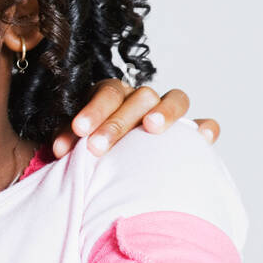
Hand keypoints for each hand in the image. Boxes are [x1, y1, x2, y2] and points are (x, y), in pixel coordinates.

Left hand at [53, 81, 220, 158]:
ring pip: (175, 98)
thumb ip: (68, 142)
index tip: (79, 130)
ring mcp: (167, 113)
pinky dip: (205, 128)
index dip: (93, 110)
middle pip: (137, 96)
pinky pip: (204, 124)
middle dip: (116, 122)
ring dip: (163, 111)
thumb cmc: (92, 155)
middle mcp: (141, 100)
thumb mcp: (77, 144)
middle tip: (97, 146)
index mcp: (113, 96)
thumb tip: (58, 151)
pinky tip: (201, 138)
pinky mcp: (189, 133)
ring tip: (150, 128)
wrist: (114, 170)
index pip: (107, 93)